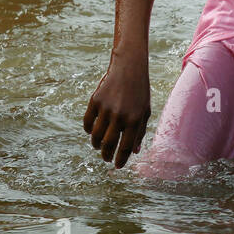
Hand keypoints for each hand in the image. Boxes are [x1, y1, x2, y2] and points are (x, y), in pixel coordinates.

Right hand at [83, 52, 150, 167]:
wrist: (129, 67)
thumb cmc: (140, 91)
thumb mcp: (145, 111)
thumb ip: (140, 132)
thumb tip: (135, 152)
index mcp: (135, 120)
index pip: (125, 147)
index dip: (121, 160)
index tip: (117, 166)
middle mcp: (120, 116)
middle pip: (109, 144)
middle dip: (107, 155)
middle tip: (106, 159)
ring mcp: (106, 108)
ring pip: (96, 135)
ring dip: (96, 144)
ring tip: (99, 146)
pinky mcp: (95, 100)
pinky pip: (87, 122)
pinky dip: (88, 130)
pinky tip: (92, 132)